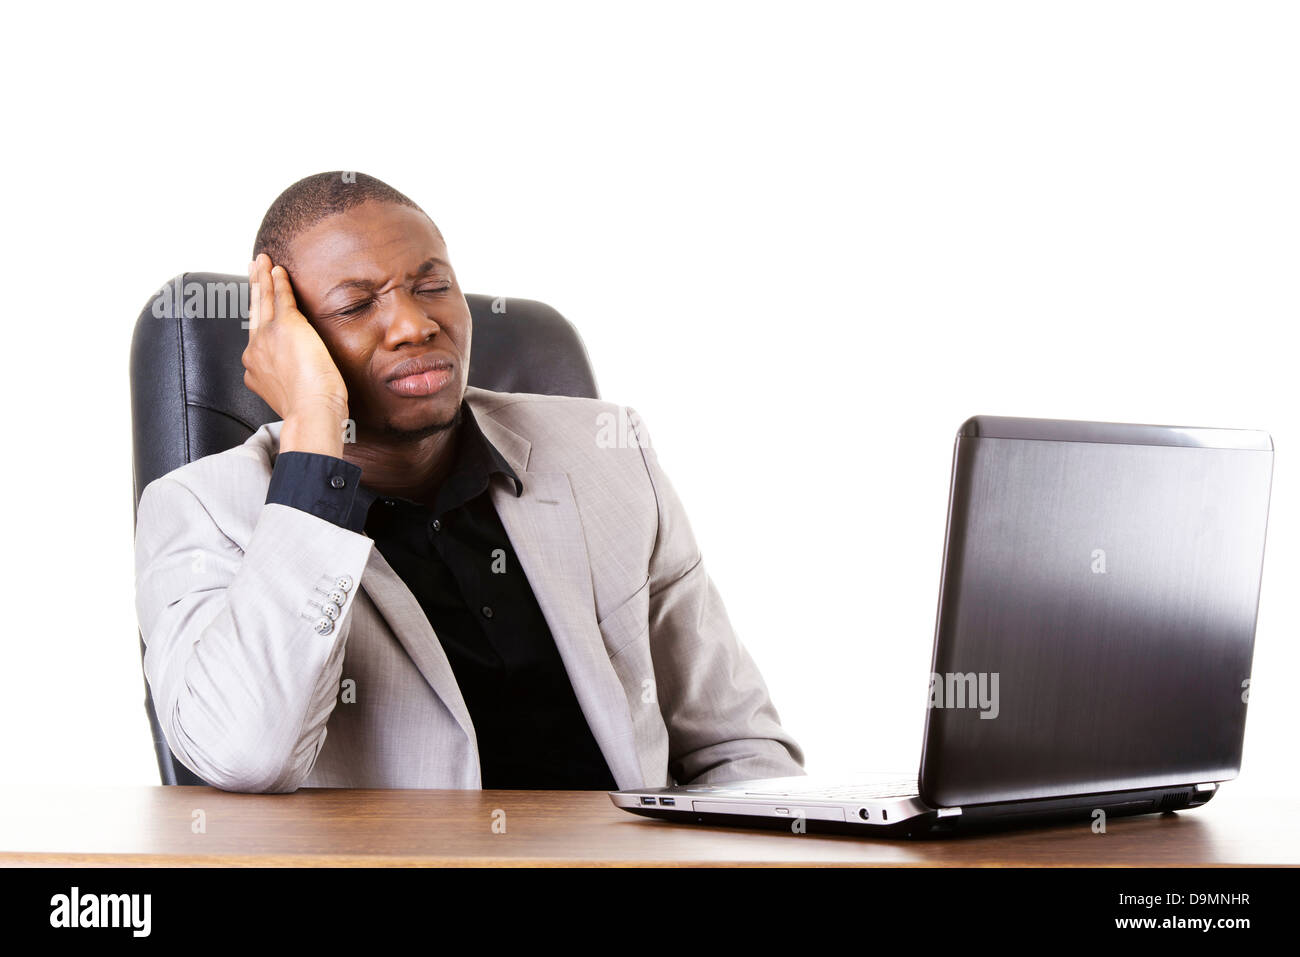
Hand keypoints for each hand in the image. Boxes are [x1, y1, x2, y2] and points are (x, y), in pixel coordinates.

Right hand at [243, 253, 348, 422]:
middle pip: (254, 312)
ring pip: (263, 300)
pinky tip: (278, 269)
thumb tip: (297, 380)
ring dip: (262, 277)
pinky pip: (281, 297)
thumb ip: (286, 382)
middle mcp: (255, 350)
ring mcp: (267, 337)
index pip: (257, 336)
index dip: (258, 318)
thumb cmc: (310, 411)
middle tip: (252, 269)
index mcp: (255, 368)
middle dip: (254, 288)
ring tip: (262, 260)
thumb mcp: (290, 395)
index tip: (257, 306)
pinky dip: (279, 281)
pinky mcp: (286, 326)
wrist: (311, 412)